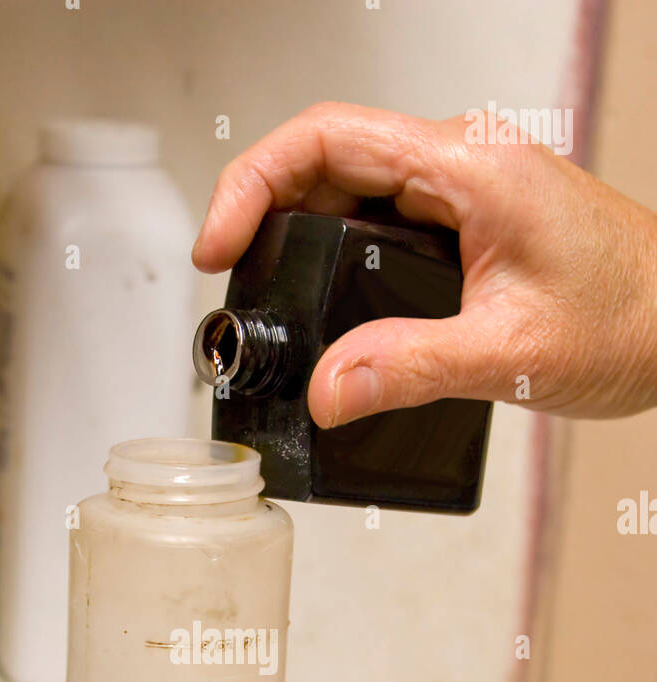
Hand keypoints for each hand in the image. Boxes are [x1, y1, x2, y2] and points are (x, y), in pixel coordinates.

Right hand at [193, 103, 656, 422]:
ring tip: (269, 302)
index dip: (253, 184)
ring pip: (349, 194)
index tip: (219, 244)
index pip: (328, 138)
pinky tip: (324, 307)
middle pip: (325, 162)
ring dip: (298, 242)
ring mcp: (463, 193)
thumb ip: (412, 369)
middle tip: (234, 287)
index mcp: (471, 166)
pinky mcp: (466, 225)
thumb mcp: (512, 352)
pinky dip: (336, 262)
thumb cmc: (633, 317)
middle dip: (264, 220)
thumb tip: (328, 389)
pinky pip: (379, 225)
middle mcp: (462, 164)